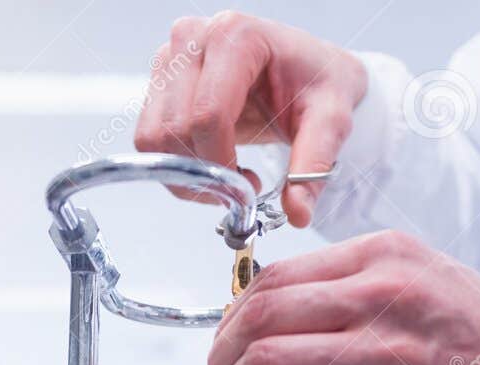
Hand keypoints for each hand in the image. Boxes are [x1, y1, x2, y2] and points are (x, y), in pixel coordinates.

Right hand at [134, 12, 366, 226]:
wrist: (304, 69)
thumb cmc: (316, 82)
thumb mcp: (330, 119)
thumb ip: (313, 163)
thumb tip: (297, 212)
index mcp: (236, 36)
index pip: (207, 115)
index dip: (221, 163)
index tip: (246, 187)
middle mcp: (195, 38)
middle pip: (174, 129)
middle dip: (204, 173)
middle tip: (239, 185)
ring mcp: (171, 58)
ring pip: (154, 139)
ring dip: (186, 173)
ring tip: (225, 171)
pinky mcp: (160, 80)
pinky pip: (149, 140)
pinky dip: (176, 164)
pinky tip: (210, 159)